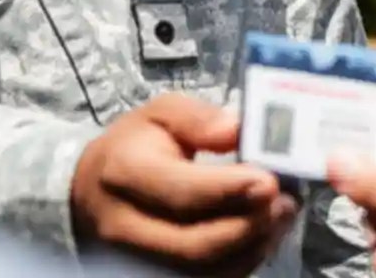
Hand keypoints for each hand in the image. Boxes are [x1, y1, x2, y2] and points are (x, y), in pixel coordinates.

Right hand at [70, 94, 297, 276]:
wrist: (90, 191)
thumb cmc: (134, 147)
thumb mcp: (160, 114)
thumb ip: (199, 118)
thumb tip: (237, 129)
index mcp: (123, 172)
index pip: (180, 192)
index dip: (229, 191)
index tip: (270, 181)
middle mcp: (124, 225)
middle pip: (193, 245)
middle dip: (248, 228)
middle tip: (285, 204)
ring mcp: (136, 260)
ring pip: (201, 273)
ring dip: (251, 250)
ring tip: (281, 219)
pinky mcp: (153, 276)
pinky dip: (240, 263)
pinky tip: (261, 237)